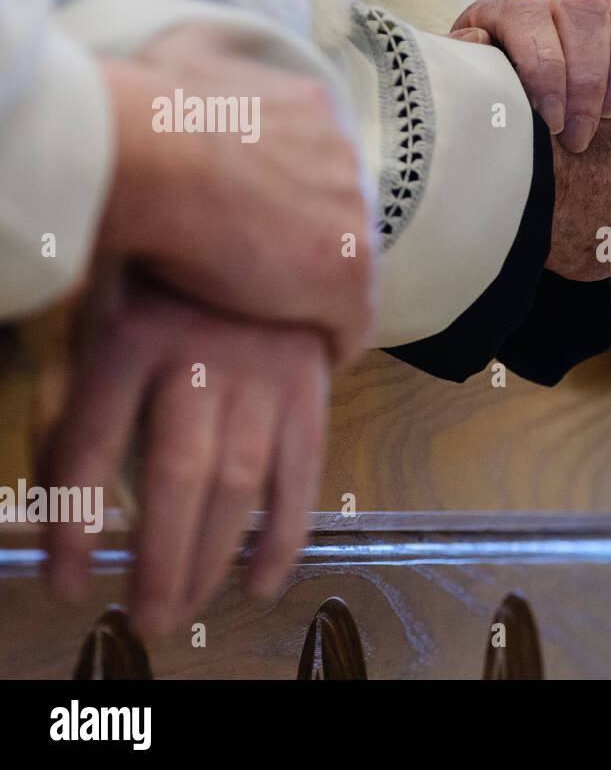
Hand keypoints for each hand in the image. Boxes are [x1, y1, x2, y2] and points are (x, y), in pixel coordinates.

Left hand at [40, 274, 328, 636]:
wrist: (263, 234)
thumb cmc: (157, 296)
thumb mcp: (91, 328)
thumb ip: (68, 406)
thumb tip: (57, 497)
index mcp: (126, 336)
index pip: (90, 444)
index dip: (75, 523)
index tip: (71, 584)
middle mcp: (199, 354)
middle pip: (179, 473)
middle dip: (160, 559)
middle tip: (147, 618)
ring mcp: (263, 371)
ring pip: (240, 480)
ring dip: (213, 557)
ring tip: (187, 607)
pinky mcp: (310, 386)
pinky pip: (302, 472)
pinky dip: (284, 534)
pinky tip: (260, 580)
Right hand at [96, 25, 374, 366]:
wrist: (148, 154)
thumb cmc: (143, 113)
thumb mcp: (185, 58)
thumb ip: (212, 61)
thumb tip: (198, 51)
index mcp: (315, 109)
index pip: (322, 170)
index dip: (296, 209)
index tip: (268, 233)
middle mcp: (349, 161)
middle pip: (342, 221)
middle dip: (312, 251)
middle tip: (273, 285)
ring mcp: (355, 221)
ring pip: (351, 273)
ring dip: (320, 299)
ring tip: (288, 329)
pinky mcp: (348, 278)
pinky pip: (353, 326)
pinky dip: (332, 344)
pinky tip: (309, 358)